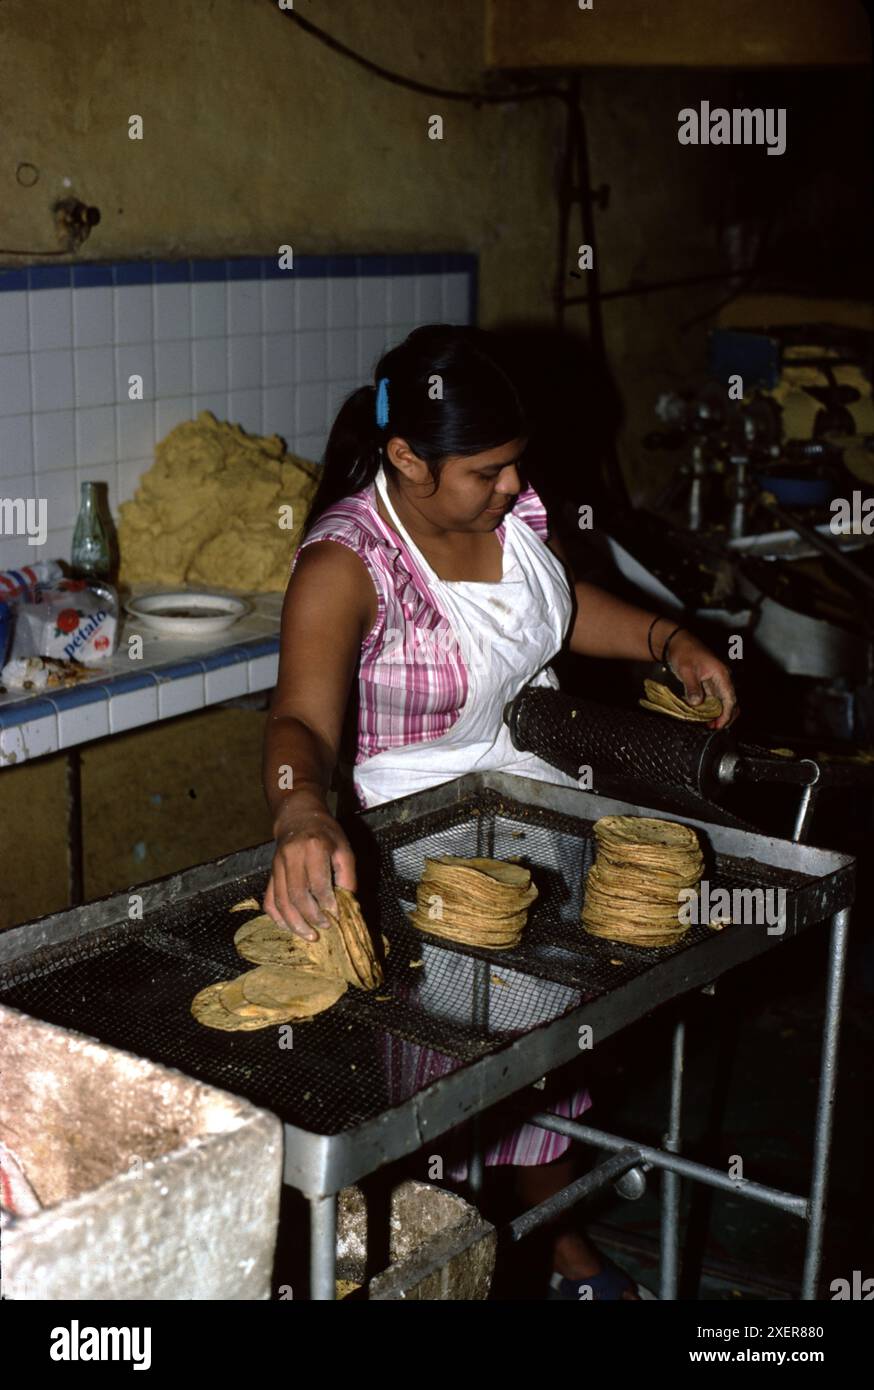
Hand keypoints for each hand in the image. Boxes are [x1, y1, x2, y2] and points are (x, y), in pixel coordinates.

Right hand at [263, 793, 356, 941]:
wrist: (298, 817)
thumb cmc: (325, 834)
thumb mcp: (344, 849)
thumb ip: (347, 876)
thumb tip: (348, 905)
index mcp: (313, 847)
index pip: (318, 883)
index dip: (328, 903)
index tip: (337, 917)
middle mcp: (291, 857)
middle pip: (297, 895)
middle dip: (311, 917)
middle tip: (325, 928)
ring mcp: (277, 866)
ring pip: (281, 901)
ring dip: (294, 923)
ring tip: (309, 936)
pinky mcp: (270, 874)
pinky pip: (269, 900)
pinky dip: (277, 918)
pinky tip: (289, 927)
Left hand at [666, 631, 738, 729]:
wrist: (676, 642)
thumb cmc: (683, 652)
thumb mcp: (686, 670)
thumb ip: (692, 687)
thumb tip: (696, 703)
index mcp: (721, 674)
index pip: (729, 698)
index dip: (726, 714)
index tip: (719, 725)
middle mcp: (722, 678)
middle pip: (729, 702)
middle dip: (724, 716)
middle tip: (713, 728)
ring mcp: (715, 681)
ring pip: (721, 701)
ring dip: (716, 714)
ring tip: (707, 724)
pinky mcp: (708, 683)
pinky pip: (713, 698)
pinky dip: (709, 708)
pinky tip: (701, 715)